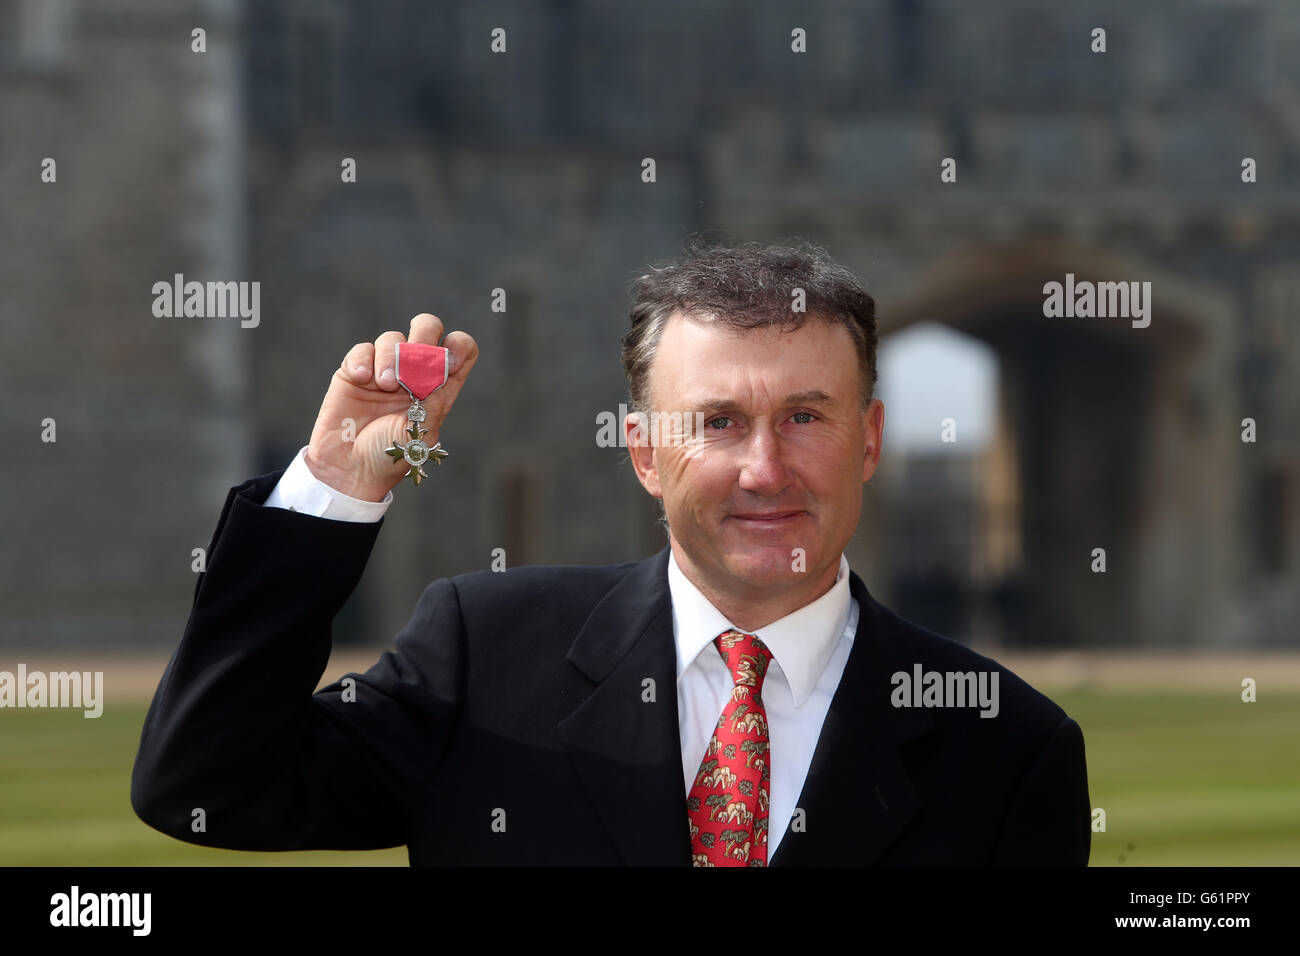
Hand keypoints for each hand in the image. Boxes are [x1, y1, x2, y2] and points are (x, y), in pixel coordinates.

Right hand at [304, 314, 478, 500]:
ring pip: (393, 338)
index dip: (458, 347)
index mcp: (440, 387)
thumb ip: (433, 397)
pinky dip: (363, 360)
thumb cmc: (391, 456)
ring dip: (392, 356)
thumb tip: (438, 362)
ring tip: (385, 385)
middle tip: (417, 355)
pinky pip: (363, 350)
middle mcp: (414, 373)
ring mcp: (384, 370)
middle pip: (428, 328)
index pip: (460, 349)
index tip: (447, 365)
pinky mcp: (355, 372)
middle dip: (425, 334)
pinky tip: (361, 380)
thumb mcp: (421, 431)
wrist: (350, 470)